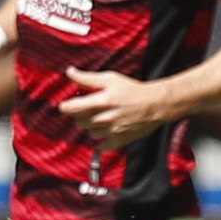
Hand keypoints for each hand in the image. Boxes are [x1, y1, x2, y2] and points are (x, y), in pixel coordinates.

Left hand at [58, 67, 174, 150]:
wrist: (155, 104)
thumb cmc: (132, 90)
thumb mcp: (110, 78)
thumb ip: (87, 78)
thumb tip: (69, 72)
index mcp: (100, 101)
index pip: (70, 108)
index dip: (65, 107)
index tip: (67, 105)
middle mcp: (104, 118)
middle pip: (79, 122)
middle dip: (80, 115)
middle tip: (89, 108)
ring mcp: (111, 131)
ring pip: (89, 133)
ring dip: (91, 126)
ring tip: (100, 118)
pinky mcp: (119, 141)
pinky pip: (102, 146)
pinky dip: (101, 141)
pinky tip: (106, 131)